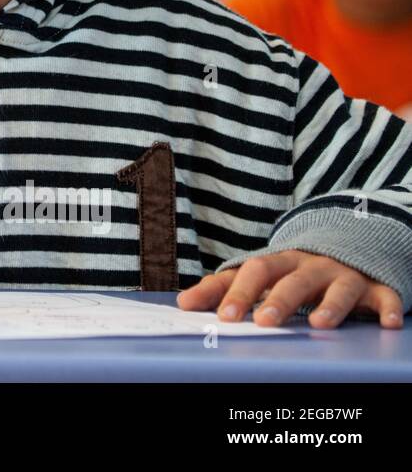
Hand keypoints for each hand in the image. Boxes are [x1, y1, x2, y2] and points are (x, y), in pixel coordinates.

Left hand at [177, 250, 404, 329]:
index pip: (252, 273)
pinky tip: (388, 322)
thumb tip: (183, 303)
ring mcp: (343, 274)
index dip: (235, 293)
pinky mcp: (375, 285)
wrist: (346, 247)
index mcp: (278, 263)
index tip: (220, 315)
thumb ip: (223, 289)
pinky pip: (384, 295)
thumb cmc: (293, 271)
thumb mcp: (260, 275)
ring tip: (319, 324)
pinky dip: (387, 306)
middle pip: (291, 280)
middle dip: (277, 300)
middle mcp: (309, 266)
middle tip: (262, 323)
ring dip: (330, 305)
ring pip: (337, 287)